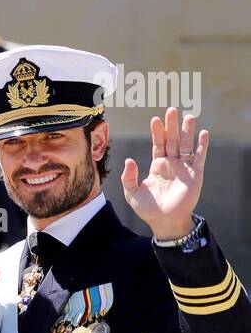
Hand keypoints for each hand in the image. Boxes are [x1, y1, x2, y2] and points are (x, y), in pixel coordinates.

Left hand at [121, 108, 207, 240]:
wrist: (165, 223)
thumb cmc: (148, 210)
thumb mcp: (132, 193)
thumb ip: (128, 177)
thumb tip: (129, 160)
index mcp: (158, 166)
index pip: (158, 144)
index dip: (157, 132)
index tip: (155, 119)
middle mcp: (172, 164)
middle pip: (172, 140)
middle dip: (172, 126)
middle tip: (172, 110)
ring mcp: (184, 168)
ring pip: (186, 145)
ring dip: (188, 131)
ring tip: (189, 116)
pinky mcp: (195, 175)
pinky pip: (200, 157)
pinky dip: (202, 146)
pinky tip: (203, 133)